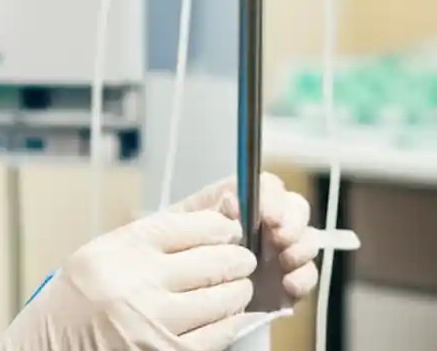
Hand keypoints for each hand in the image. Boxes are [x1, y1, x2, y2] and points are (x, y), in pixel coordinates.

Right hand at [0, 207, 257, 350]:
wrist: (51, 342)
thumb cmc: (84, 292)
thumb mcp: (108, 250)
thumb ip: (160, 231)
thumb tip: (222, 207)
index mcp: (120, 250)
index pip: (191, 226)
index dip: (221, 226)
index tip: (229, 230)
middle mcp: (136, 284)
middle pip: (215, 261)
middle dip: (238, 259)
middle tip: (241, 260)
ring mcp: (154, 324)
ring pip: (224, 299)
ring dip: (237, 290)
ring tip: (234, 286)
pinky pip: (219, 333)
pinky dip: (228, 321)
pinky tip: (221, 314)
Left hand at [173, 173, 319, 302]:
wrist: (177, 292)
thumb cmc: (172, 250)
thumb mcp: (181, 227)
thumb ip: (209, 212)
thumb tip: (232, 201)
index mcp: (238, 203)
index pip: (265, 186)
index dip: (272, 196)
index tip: (269, 216)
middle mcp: (263, 223)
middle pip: (294, 208)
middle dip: (293, 220)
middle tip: (281, 237)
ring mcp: (277, 252)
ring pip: (306, 240)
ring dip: (302, 248)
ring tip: (286, 260)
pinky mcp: (285, 280)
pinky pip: (307, 275)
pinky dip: (304, 279)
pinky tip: (289, 286)